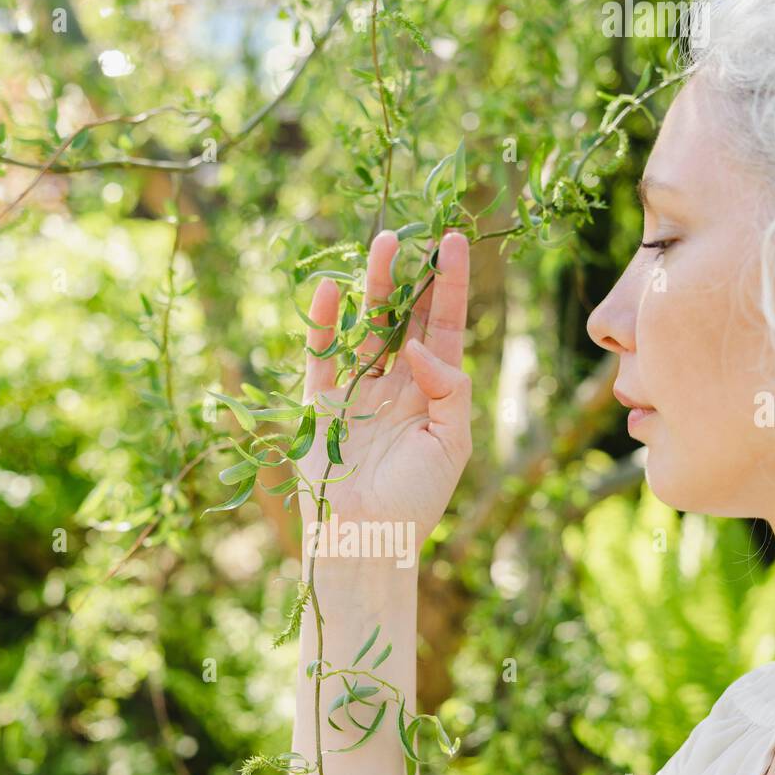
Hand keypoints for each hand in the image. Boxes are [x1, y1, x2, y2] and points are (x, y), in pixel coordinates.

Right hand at [298, 229, 471, 548]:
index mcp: (434, 393)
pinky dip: (321, 325)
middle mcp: (397, 385)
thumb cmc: (417, 500)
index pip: (445, 328)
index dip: (449, 286)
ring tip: (379, 245)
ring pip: (365, 328)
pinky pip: (320, 357)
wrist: (368, 540)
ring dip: (371, 288)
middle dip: (408, 278)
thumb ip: (448, 389)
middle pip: (404, 319)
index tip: (454, 241)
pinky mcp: (321, 406)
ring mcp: (357, 392)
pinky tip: (325, 291)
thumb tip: (420, 347)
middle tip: (412, 235)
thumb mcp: (452, 444)